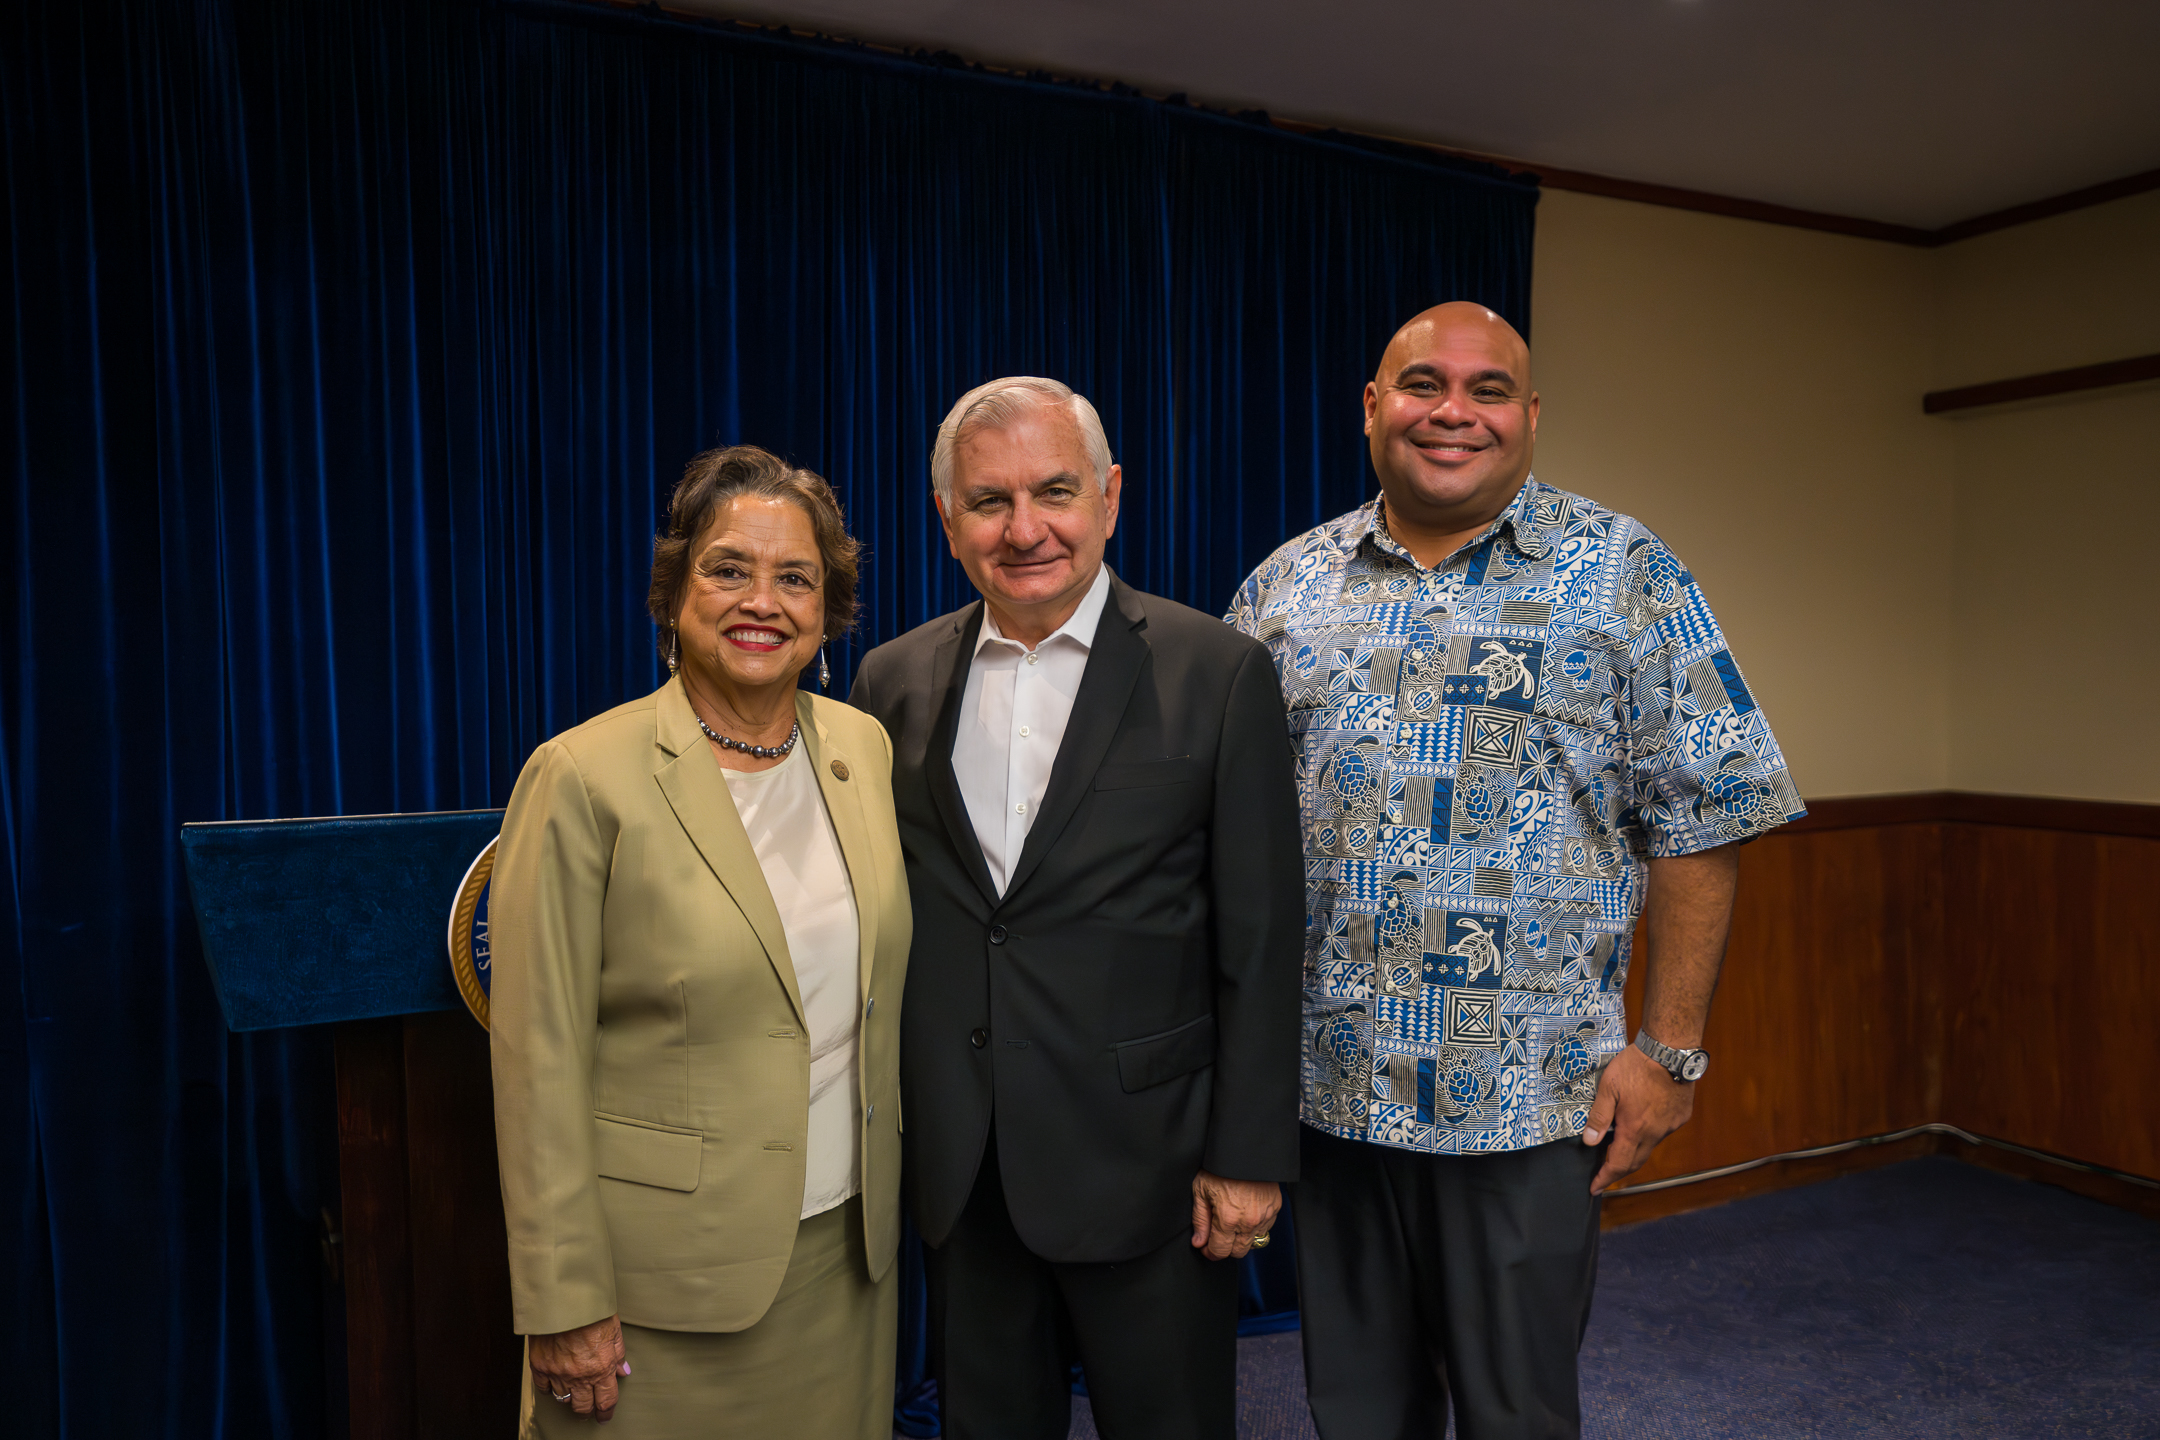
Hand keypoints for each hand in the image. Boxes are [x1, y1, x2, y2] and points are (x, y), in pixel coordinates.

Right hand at [529, 1315, 629, 1421]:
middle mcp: (580, 1375)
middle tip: (589, 1411)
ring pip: (563, 1399)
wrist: (563, 1298)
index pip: (606, 1400)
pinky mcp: (540, 1366)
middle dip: (588, 1412)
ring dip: (569, 1398)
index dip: (606, 1412)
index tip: (605, 1416)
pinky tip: (554, 1383)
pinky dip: (549, 1388)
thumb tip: (623, 1371)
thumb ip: (618, 1353)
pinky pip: (543, 1388)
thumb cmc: (590, 1310)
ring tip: (573, 1393)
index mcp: (601, 1367)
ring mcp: (558, 1372)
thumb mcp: (614, 1329)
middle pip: (583, 1407)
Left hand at [1190, 1170, 1281, 1259]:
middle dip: (1226, 1248)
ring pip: (1253, 1242)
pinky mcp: (1275, 1208)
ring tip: (1232, 1221)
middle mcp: (1249, 1222)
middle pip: (1238, 1252)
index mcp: (1228, 1219)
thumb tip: (1199, 1242)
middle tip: (1217, 1235)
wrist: (1245, 1149)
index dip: (1209, 1252)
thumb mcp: (1200, 1190)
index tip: (1205, 1246)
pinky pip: (1265, 1228)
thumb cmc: (1220, 1166)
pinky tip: (1246, 1213)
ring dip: (1242, 1238)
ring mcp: (1265, 1216)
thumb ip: (1200, 1220)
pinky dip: (1255, 1226)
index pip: (1220, 1251)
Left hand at [1583, 1044, 1693, 1194]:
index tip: (1595, 1187)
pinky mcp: (1680, 1116)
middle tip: (1603, 1174)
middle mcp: (1655, 1132)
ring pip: (1649, 1147)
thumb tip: (1589, 1142)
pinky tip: (1641, 1122)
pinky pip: (1662, 1132)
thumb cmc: (1636, 1066)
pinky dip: (1649, 1134)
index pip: (1619, 1164)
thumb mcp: (1608, 1088)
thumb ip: (1599, 1117)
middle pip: (1635, 1162)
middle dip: (1618, 1171)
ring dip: (1634, 1151)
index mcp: (1635, 1129)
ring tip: (1618, 1145)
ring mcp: (1671, 1125)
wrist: (1670, 1050)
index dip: (1605, 1178)